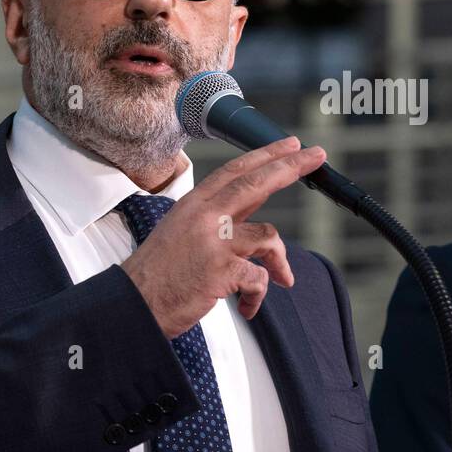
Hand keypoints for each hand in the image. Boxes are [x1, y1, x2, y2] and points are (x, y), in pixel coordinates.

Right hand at [119, 136, 326, 337]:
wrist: (135, 302)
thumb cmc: (157, 274)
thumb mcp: (180, 233)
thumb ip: (216, 219)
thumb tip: (254, 210)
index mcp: (194, 206)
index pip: (235, 171)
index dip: (266, 156)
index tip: (290, 145)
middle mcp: (205, 217)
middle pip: (256, 183)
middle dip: (291, 167)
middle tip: (317, 155)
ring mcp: (214, 242)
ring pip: (268, 237)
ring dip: (280, 262)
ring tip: (281, 279)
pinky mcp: (222, 271)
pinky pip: (259, 279)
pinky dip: (257, 297)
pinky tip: (246, 307)